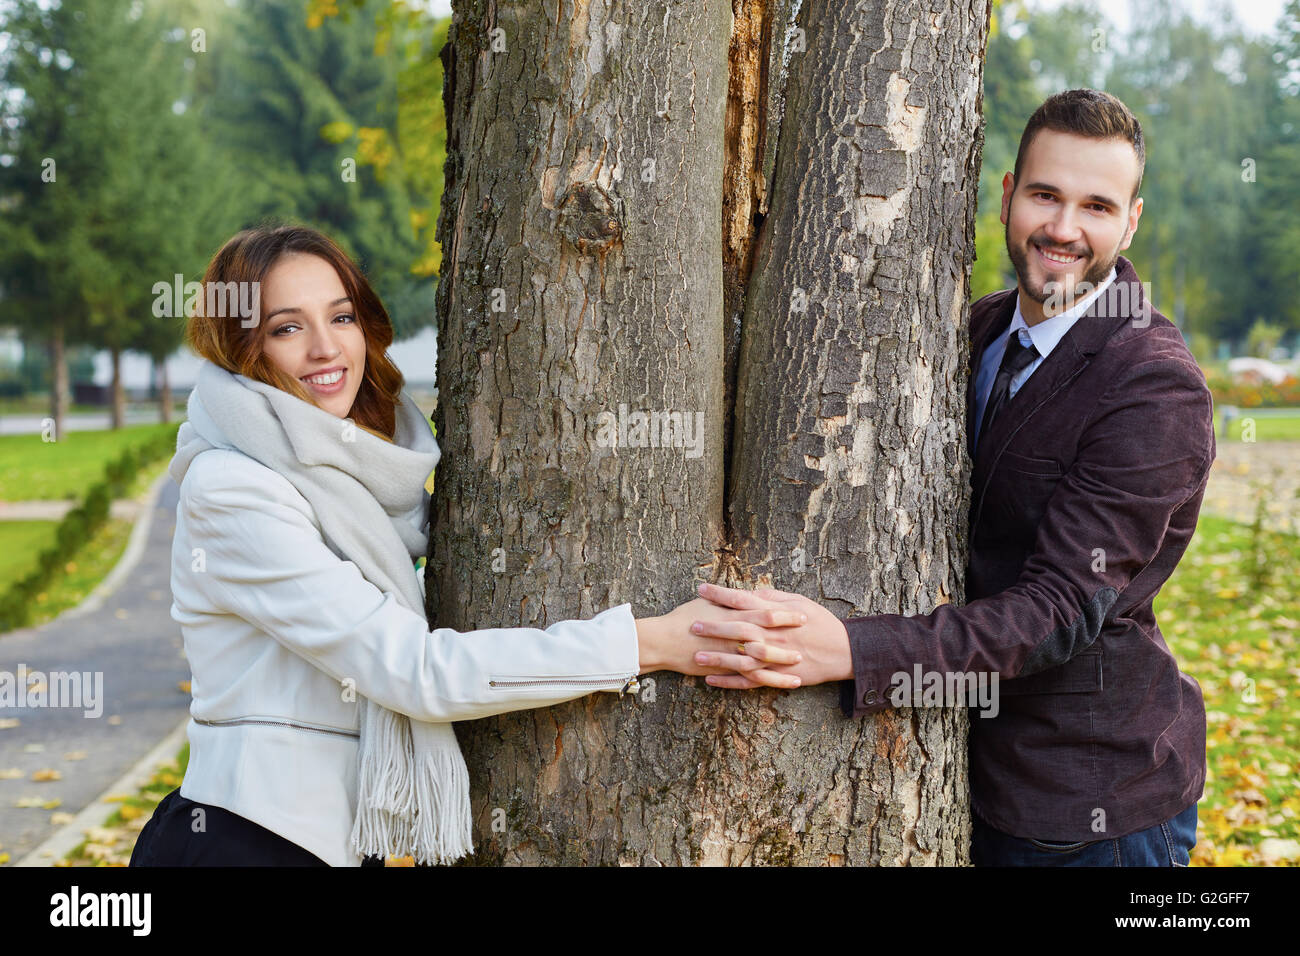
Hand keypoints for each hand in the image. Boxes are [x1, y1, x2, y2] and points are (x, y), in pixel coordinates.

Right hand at [636, 597, 805, 688]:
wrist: (664, 640)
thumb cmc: (684, 618)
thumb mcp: (707, 602)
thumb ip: (729, 598)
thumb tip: (747, 593)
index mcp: (734, 615)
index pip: (766, 613)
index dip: (786, 614)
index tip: (803, 615)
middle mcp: (736, 636)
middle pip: (770, 637)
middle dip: (791, 638)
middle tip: (810, 638)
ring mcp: (732, 655)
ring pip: (765, 660)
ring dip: (784, 662)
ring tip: (801, 663)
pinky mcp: (727, 671)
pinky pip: (753, 679)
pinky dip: (771, 681)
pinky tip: (787, 684)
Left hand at [690, 582, 852, 688]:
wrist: (842, 651)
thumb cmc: (821, 623)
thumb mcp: (800, 601)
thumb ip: (774, 597)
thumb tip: (752, 591)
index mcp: (776, 615)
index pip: (744, 601)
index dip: (721, 594)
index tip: (702, 589)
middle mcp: (772, 636)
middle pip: (738, 629)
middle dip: (714, 626)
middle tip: (693, 624)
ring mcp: (774, 658)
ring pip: (740, 659)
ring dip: (717, 657)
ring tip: (696, 655)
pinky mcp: (777, 676)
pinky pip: (749, 681)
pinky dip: (729, 681)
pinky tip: (711, 679)